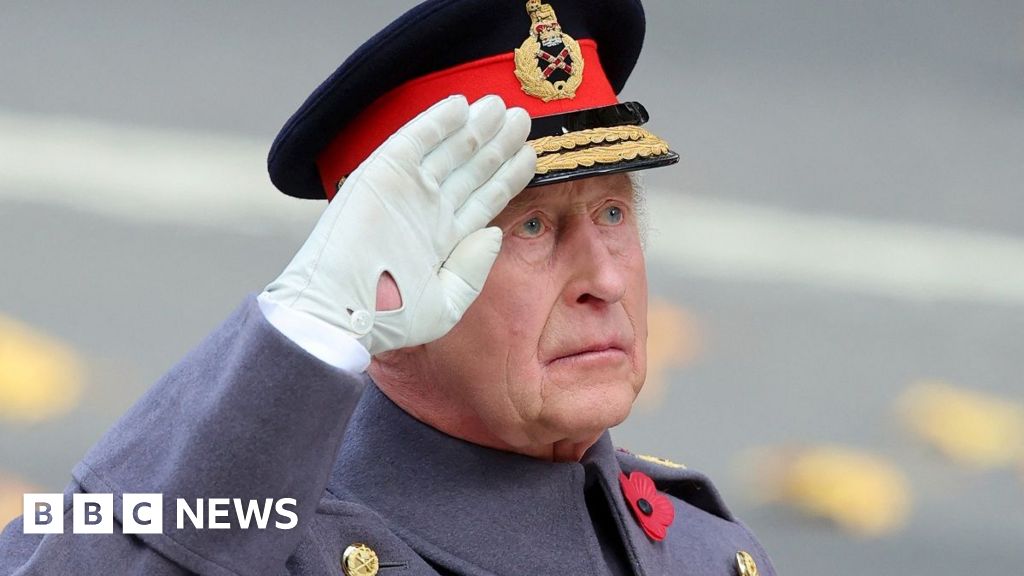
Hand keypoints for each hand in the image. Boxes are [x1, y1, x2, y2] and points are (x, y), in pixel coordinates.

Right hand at [264, 95, 535, 354]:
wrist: (341, 312)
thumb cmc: (390, 319)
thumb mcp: (446, 304)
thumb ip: (473, 270)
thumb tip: (495, 232)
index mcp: (445, 240)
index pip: (484, 199)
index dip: (508, 176)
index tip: (531, 155)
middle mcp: (429, 210)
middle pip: (473, 169)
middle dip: (498, 144)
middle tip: (523, 119)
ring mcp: (406, 191)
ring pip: (450, 150)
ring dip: (476, 128)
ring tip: (504, 107)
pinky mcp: (382, 175)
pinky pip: (414, 141)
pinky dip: (436, 122)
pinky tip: (462, 105)